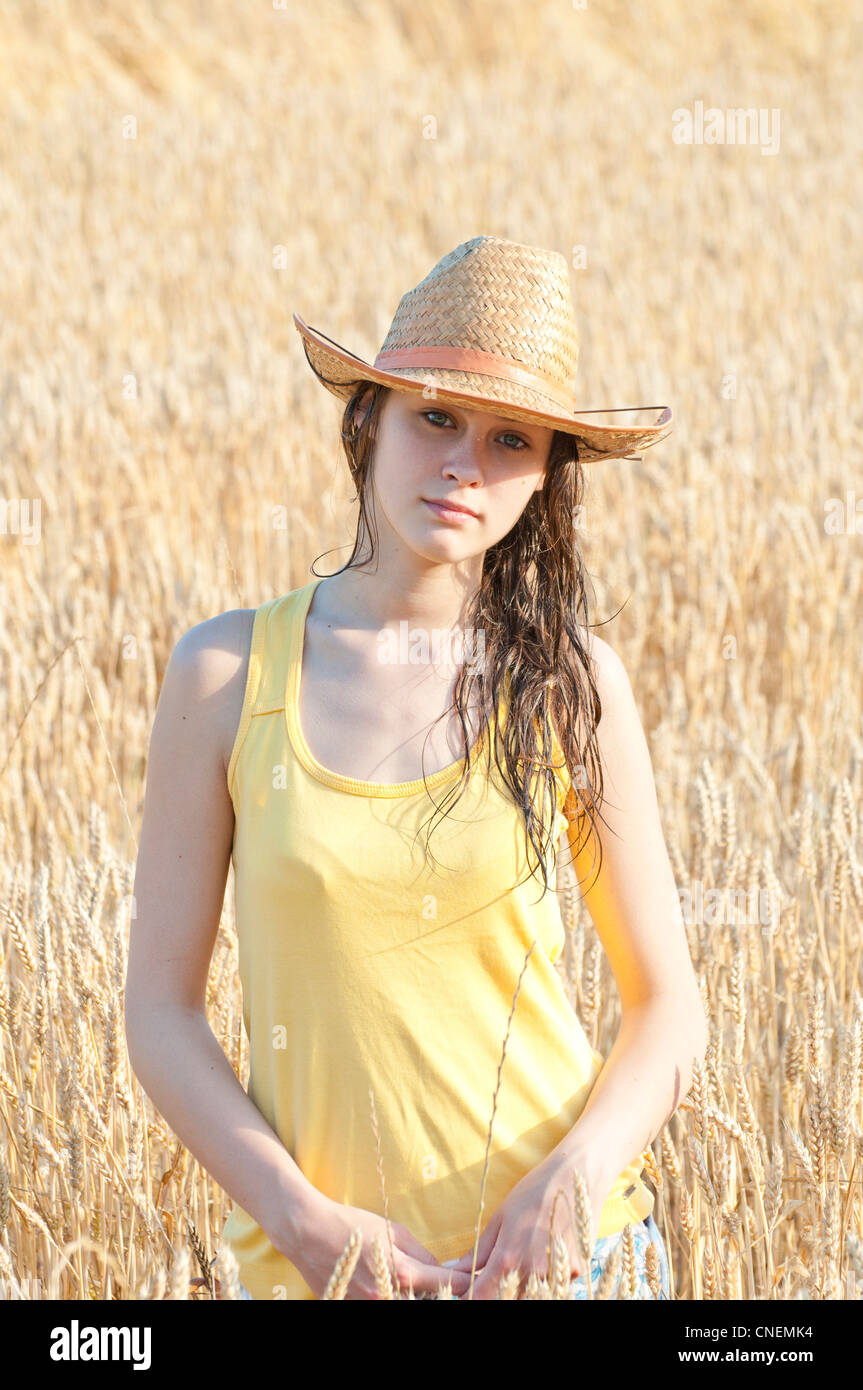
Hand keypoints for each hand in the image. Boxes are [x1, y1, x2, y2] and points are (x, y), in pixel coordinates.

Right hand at [272, 1191, 474, 1299]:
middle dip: (442, 1296)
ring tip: (425, 1287)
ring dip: (418, 1299)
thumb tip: (443, 1269)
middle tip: (454, 1287)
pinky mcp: (350, 1309)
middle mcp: (386, 1296)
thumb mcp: (392, 1230)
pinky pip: (382, 1306)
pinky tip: (397, 1291)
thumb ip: (421, 1253)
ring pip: (405, 1307)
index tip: (477, 1281)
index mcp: (400, 1272)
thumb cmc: (352, 1224)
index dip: (465, 1284)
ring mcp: (367, 1307)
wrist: (307, 1232)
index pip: (446, 1284)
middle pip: (426, 1304)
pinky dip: (394, 1299)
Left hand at [444, 1155, 608, 1299]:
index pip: (480, 1297)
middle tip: (493, 1270)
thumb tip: (454, 1270)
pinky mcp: (576, 1272)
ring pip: (529, 1296)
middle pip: (505, 1299)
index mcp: (508, 1258)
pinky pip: (552, 1286)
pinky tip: (545, 1254)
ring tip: (522, 1255)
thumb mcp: (500, 1217)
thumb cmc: (533, 1192)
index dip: (469, 1294)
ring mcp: (555, 1275)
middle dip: (494, 1290)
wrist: (576, 1176)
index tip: (466, 1288)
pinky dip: (544, 1278)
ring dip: (519, 1287)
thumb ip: (478, 1251)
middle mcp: (531, 1273)